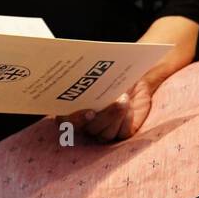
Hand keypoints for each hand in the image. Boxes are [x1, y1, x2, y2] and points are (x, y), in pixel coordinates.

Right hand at [79, 15, 198, 141]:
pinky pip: (121, 134)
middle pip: (87, 129)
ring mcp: (103, 131)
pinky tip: (129, 109)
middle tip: (108, 104)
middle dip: (100, 117)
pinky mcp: (121, 134)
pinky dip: (126, 120)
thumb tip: (83, 63)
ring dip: (113, 117)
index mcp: (74, 109)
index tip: (86, 109)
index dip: (70, 119)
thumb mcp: (101, 70)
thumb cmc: (112, 74)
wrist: (134, 78)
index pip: (63, 122)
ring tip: (123, 101)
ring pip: (104, 134)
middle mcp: (87, 124)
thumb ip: (91, 70)